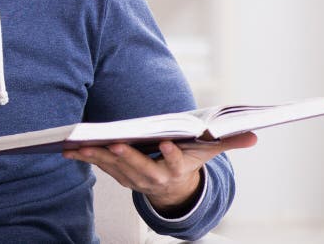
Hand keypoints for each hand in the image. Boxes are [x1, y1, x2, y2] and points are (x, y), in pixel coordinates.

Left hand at [63, 132, 256, 213]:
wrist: (171, 188)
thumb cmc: (189, 159)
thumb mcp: (209, 151)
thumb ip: (228, 142)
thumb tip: (256, 135)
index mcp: (177, 168)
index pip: (177, 162)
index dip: (172, 154)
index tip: (167, 142)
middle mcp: (154, 176)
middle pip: (139, 167)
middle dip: (127, 155)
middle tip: (115, 142)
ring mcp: (133, 176)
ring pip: (114, 167)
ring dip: (97, 156)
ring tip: (81, 143)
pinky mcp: (117, 173)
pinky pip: (99, 165)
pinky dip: (84, 157)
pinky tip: (67, 149)